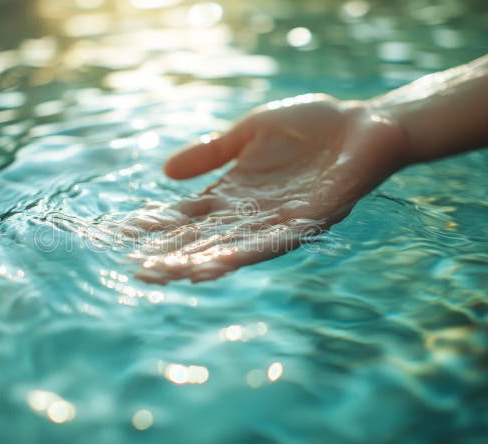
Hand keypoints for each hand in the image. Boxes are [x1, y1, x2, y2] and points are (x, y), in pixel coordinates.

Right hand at [131, 94, 410, 283]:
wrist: (367, 123)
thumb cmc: (313, 124)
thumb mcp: (251, 131)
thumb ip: (213, 151)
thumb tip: (165, 172)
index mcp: (237, 192)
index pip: (188, 215)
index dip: (157, 224)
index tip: (120, 234)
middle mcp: (254, 213)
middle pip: (206, 239)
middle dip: (174, 256)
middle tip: (139, 272)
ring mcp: (282, 219)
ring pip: (236, 248)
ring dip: (203, 263)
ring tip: (172, 276)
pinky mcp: (313, 219)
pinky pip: (277, 241)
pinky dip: (248, 254)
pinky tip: (222, 265)